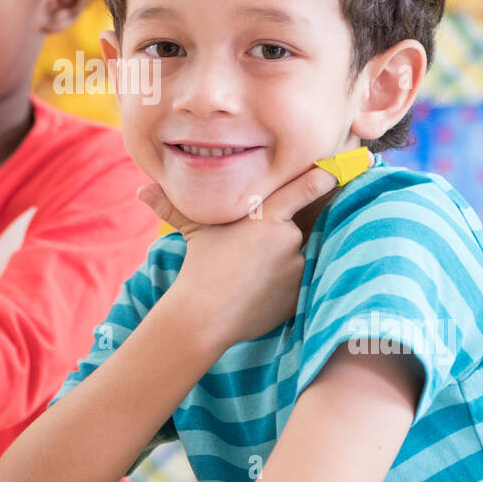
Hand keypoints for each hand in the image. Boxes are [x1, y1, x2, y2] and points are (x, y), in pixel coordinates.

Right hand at [136, 153, 369, 350]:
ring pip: (303, 256)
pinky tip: (265, 293)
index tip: (342, 166)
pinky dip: (291, 284)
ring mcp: (297, 266)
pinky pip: (305, 281)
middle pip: (300, 228)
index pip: (304, 189)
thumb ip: (175, 208)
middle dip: (288, 238)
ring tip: (259, 278)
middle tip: (261, 254)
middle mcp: (287, 237)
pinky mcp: (302, 291)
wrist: (205, 316)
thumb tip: (140, 191)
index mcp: (264, 217)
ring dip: (288, 263)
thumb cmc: (199, 269)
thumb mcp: (195, 232)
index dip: (324, 176)